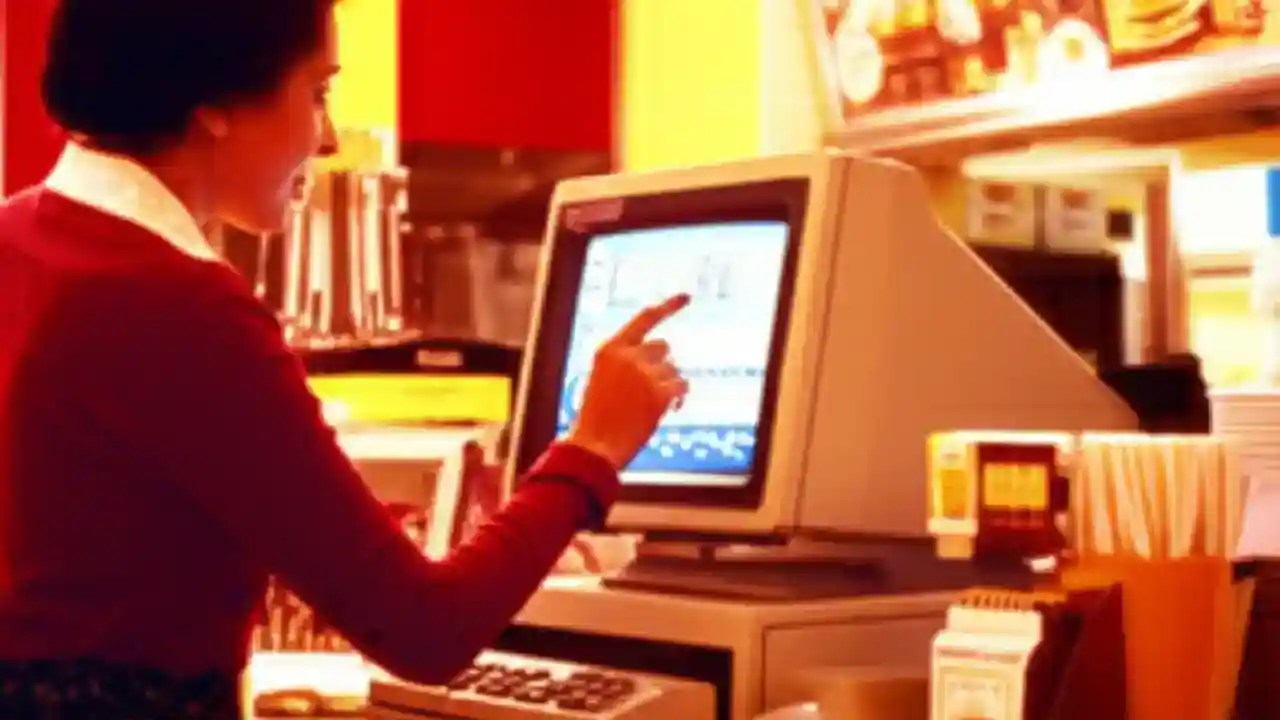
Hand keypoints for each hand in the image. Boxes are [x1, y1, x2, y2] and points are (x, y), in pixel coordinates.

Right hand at [565, 294, 690, 468]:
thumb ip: (627, 366)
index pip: (644, 319)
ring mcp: (645, 373)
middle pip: (663, 348)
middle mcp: (628, 356)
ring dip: (668, 386)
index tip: (687, 297)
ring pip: (673, 370)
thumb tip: (663, 361)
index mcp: (609, 350)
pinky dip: (679, 398)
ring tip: (651, 407)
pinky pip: (681, 386)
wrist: (594, 448)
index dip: (668, 307)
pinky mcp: (660, 393)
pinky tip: (669, 410)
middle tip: (651, 388)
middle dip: (661, 365)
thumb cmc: (596, 420)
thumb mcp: (602, 381)